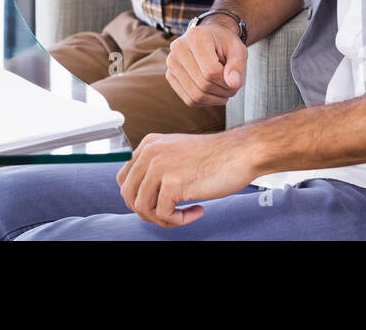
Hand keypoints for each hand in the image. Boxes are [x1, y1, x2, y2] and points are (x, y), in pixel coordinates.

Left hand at [116, 131, 258, 227]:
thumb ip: (157, 167)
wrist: (240, 152)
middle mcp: (149, 153)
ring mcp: (159, 167)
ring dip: (164, 219)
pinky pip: (164, 215)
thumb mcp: (177, 152)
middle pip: (129, 196)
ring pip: (143, 208)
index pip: (125, 179)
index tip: (159, 204)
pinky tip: (197, 211)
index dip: (139, 198)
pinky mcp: (172, 183)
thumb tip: (141, 197)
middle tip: (171, 214)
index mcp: (148, 144)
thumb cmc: (215, 156)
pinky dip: (180, 221)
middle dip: (149, 212)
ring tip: (184, 215)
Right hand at [166, 18, 246, 106]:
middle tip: (232, 87)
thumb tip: (234, 84)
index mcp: (195, 37)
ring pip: (195, 96)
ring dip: (215, 99)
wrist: (210, 38)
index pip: (211, 71)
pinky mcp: (170, 76)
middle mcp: (178, 48)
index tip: (235, 79)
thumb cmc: (224, 43)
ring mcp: (171, 63)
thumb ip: (238, 66)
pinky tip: (213, 92)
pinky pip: (189, 100)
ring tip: (223, 90)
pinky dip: (205, 101)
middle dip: (222, 91)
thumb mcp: (238, 50)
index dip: (227, 81)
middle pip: (203, 84)